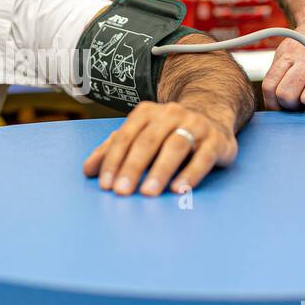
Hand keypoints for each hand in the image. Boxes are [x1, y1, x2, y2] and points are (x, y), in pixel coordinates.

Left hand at [82, 101, 238, 196]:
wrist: (212, 114)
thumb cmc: (167, 132)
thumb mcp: (140, 136)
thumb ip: (113, 151)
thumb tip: (88, 170)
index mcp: (147, 112)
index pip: (126, 137)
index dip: (114, 160)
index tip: (105, 185)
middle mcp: (171, 114)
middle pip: (148, 141)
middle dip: (133, 167)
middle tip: (121, 192)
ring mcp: (196, 125)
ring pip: (176, 146)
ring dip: (160, 170)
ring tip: (147, 192)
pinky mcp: (217, 140)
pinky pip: (203, 157)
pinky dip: (191, 174)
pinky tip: (179, 189)